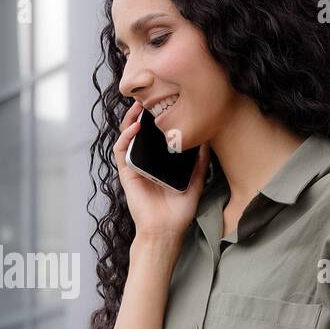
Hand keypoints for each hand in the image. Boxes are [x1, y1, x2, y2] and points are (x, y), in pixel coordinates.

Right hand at [112, 99, 211, 240]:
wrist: (166, 230)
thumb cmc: (178, 211)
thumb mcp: (195, 182)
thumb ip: (199, 163)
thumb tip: (208, 141)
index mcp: (161, 162)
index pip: (156, 135)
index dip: (158, 119)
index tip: (167, 104)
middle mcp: (146, 162)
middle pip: (140, 132)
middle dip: (142, 114)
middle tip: (149, 98)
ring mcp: (135, 166)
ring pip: (128, 137)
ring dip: (130, 120)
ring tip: (138, 107)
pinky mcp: (127, 173)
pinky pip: (121, 151)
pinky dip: (126, 137)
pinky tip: (134, 128)